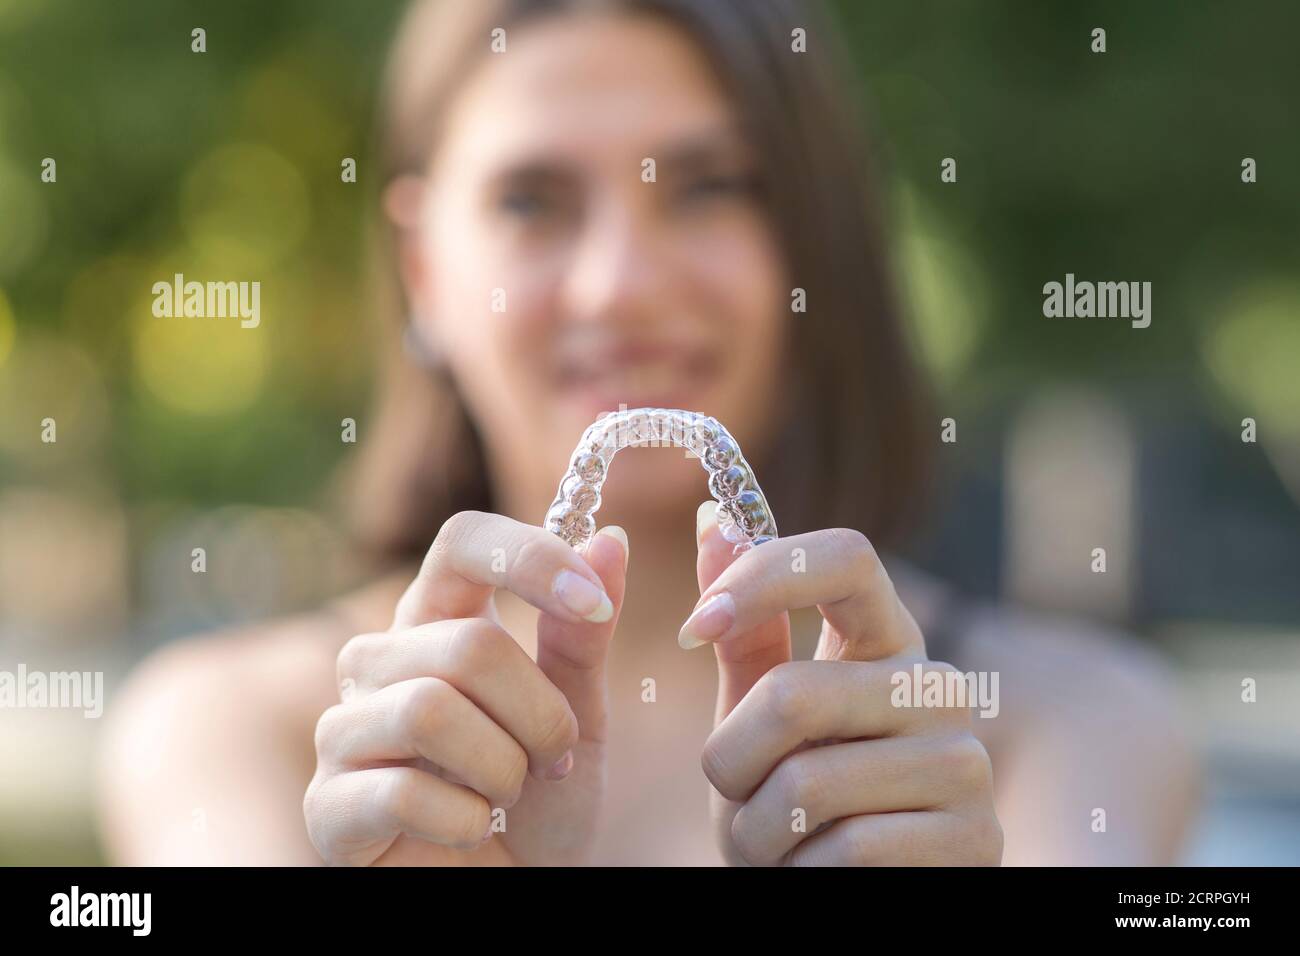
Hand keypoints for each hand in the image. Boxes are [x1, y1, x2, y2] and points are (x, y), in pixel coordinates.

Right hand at [304, 510, 627, 864]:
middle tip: (555, 758)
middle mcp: (380, 661)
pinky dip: (465, 823)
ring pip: (430, 710)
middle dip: (540, 712)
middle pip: (467, 644)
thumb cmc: (539, 801)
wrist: (511, 893)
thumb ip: (584, 635)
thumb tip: (610, 539)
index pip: (462, 542)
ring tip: (507, 795)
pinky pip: (402, 793)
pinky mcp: (327, 804)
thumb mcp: (581, 713)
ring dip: (502, 767)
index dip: (530, 558)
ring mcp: (344, 730)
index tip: (595, 601)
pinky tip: (470, 833)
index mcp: (439, 621)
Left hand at [683, 502, 1002, 864]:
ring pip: (807, 783)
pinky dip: (803, 873)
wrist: (843, 903)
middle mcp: (938, 686)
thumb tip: (712, 520)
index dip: (763, 575)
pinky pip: (847, 850)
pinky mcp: (976, 839)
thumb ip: (744, 629)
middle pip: (794, 692)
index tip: (695, 625)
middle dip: (730, 761)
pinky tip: (819, 873)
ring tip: (781, 842)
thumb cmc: (791, 805)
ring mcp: (967, 762)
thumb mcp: (756, 715)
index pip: (847, 556)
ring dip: (760, 829)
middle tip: (739, 793)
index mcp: (885, 640)